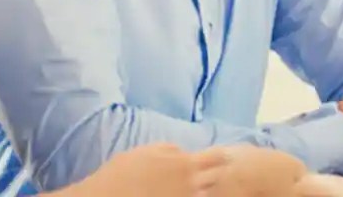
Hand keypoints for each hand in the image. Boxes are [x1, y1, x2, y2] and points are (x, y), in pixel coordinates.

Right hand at [60, 142, 230, 196]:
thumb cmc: (123, 173)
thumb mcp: (147, 151)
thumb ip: (171, 150)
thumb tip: (183, 152)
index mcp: (186, 164)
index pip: (219, 157)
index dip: (219, 156)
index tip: (215, 157)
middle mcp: (191, 185)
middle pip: (218, 178)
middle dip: (216, 174)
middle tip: (205, 175)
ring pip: (208, 195)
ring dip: (204, 190)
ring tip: (189, 187)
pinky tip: (177, 195)